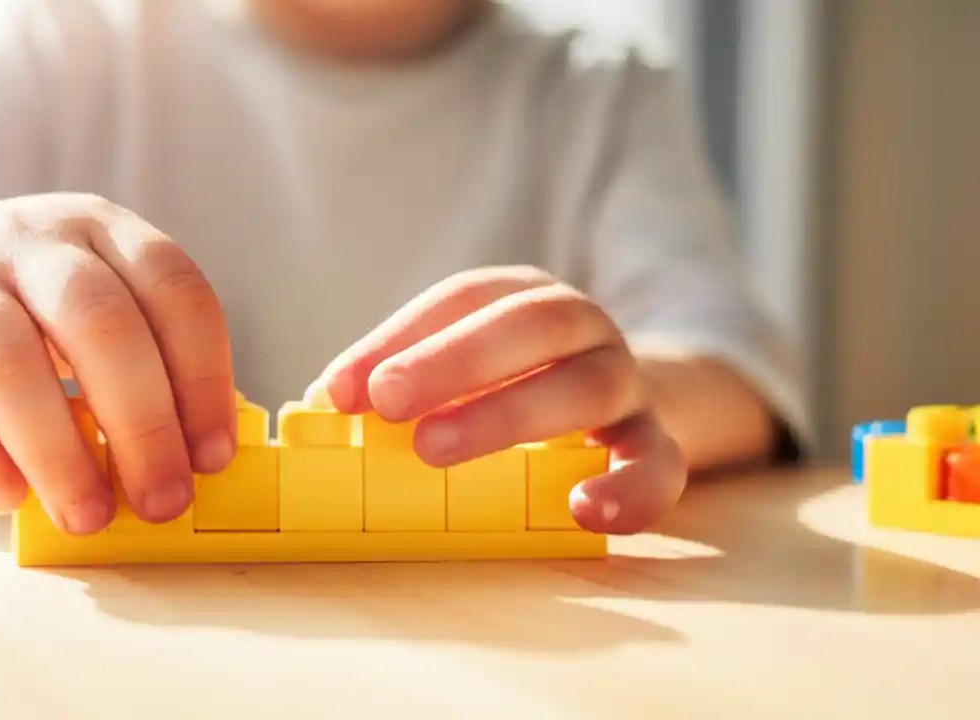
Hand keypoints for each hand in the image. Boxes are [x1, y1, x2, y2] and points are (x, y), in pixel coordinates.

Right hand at [0, 193, 234, 532]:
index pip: (174, 292)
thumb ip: (150, 365)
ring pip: (7, 359)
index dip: (203, 378)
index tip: (213, 458)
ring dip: (58, 451)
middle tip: (162, 502)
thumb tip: (198, 462)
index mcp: (104, 229)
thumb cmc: (36, 317)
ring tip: (89, 515)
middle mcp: (30, 240)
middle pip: (98, 323)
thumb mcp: (98, 310)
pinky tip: (8, 498)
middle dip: (142, 423)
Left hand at [310, 266, 685, 533]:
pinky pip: (659, 463)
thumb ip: (403, 378)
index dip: (398, 338)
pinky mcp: (659, 440)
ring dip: (506, 416)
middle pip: (527, 325)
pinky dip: (627, 487)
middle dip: (450, 361)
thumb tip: (319, 406)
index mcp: (526, 297)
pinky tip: (581, 510)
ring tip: (435, 451)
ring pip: (584, 387)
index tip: (341, 391)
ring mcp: (627, 381)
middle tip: (385, 403)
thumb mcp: (465, 367)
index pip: (461, 300)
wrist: (629, 406)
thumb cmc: (520, 384)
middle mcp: (583, 327)